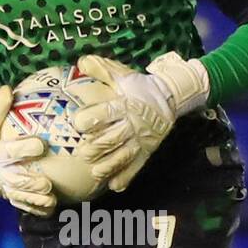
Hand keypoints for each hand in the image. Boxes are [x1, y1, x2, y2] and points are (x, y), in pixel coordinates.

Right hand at [0, 85, 56, 215]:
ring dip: (34, 199)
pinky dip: (33, 208)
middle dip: (31, 183)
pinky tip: (48, 209)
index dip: (24, 148)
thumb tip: (9, 89)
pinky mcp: (4, 193)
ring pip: (18, 195)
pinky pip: (19, 203)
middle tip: (47, 184)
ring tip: (51, 200)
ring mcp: (1, 184)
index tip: (41, 144)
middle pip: (15, 179)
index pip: (10, 151)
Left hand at [72, 52, 210, 191]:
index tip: (78, 123)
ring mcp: (141, 140)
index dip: (92, 118)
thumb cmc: (139, 87)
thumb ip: (101, 69)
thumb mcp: (122, 75)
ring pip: (124, 156)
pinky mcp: (147, 151)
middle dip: (97, 147)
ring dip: (109, 166)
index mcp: (124, 104)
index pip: (107, 112)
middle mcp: (132, 124)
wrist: (169, 98)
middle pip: (113, 138)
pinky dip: (126, 177)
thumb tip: (80, 62)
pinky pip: (137, 167)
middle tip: (82, 154)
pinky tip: (114, 186)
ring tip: (95, 174)